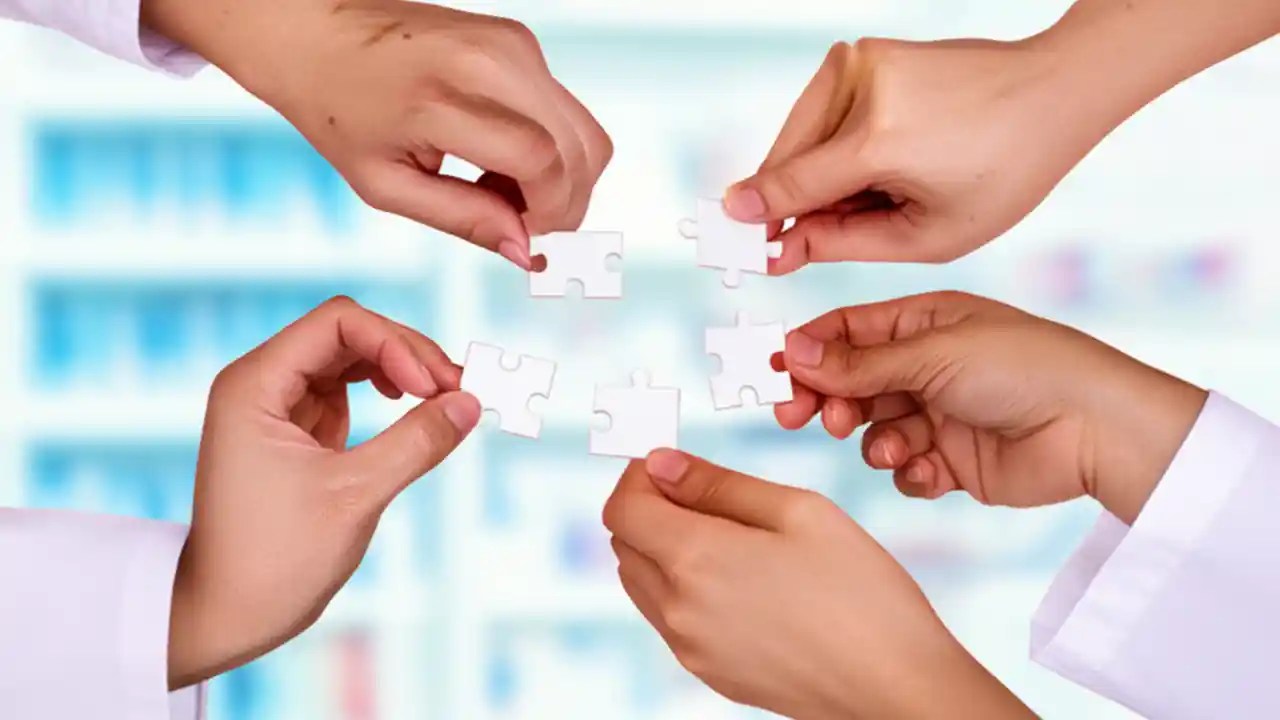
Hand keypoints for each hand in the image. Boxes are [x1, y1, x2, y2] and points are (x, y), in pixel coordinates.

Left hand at [144, 0, 611, 267]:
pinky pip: (565, 111)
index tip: (527, 239)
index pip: (542, 160)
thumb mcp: (386, 187)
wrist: (316, 33)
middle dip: (567, 204)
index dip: (550, 213)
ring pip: (586, 131)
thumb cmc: (339, 113)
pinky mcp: (520, 40)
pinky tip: (497, 159)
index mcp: (443, 98)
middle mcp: (490, 60)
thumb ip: (463, 220)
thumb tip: (527, 252)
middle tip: (520, 225)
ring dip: (562, 179)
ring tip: (501, 191)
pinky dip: (550, 149)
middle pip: (582, 147)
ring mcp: (512, 44)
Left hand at [167, 296, 480, 687]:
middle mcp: (260, 384)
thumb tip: (471, 402)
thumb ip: (417, 442)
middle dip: (407, 354)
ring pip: (352, 359)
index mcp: (254, 385)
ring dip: (402, 370)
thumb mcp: (357, 495)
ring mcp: (276, 406)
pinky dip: (387, 394)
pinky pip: (347, 391)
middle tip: (459, 390)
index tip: (433, 388)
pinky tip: (417, 411)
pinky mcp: (294, 431)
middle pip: (348, 334)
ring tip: (446, 398)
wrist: (227, 614)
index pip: (338, 323)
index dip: (394, 344)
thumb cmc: (276, 559)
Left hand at [604, 450, 1033, 719]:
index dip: (638, 476)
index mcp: (696, 560)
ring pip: (643, 582)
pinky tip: (743, 579)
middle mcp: (679, 610)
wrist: (896, 689)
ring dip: (664, 548)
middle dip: (651, 507)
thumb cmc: (861, 593)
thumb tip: (660, 463)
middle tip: (708, 492)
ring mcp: (690, 648)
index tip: (672, 464)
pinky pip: (670, 619)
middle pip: (626, 544)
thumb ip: (719, 484)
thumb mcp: (798, 511)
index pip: (623, 508)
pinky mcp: (709, 673)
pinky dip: (685, 587)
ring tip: (731, 536)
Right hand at [726, 0, 1279, 271]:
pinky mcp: (862, 51)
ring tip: (867, 195)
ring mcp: (859, 60)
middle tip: (793, 241)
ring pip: (799, 133)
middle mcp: (861, 87)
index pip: (794, 185)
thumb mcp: (930, 233)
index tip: (728, 236)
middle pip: (789, 158)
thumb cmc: (1002, 171)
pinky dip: (830, 143)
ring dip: (812, 173)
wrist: (1050, 92)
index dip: (760, 218)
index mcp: (881, 140)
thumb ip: (843, 241)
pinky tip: (870, 164)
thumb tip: (779, 248)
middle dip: (790, 201)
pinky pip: (821, 110)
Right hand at [777, 291, 1206, 522]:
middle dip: (828, 401)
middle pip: (850, 384)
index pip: (846, 331)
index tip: (776, 375)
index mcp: (922, 322)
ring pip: (873, 432)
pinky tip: (932, 470)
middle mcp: (926, 366)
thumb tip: (793, 351)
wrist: (1094, 428)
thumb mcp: (933, 354)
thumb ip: (859, 362)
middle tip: (803, 418)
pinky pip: (906, 470)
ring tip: (899, 446)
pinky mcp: (954, 461)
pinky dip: (911, 473)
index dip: (808, 352)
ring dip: (875, 442)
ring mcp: (939, 414)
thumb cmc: (1025, 368)